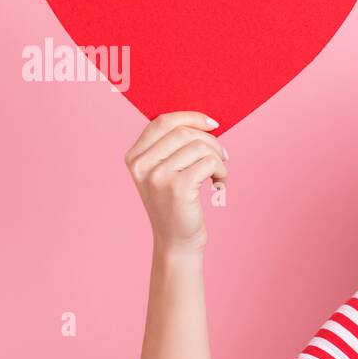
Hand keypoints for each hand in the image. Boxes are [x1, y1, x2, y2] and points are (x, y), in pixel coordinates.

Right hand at [124, 111, 228, 253]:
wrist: (175, 240)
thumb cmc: (176, 204)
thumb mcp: (164, 172)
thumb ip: (172, 147)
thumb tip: (204, 122)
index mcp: (134, 157)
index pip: (163, 122)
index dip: (191, 117)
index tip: (212, 124)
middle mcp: (141, 165)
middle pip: (184, 132)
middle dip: (210, 141)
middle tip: (223, 155)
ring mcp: (157, 176)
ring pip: (199, 147)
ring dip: (218, 158)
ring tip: (218, 173)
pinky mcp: (177, 187)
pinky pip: (209, 163)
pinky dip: (221, 171)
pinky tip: (219, 183)